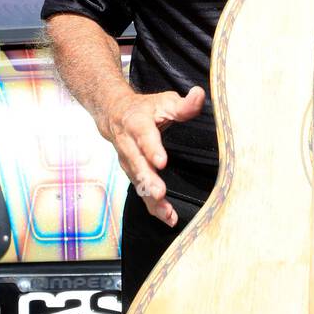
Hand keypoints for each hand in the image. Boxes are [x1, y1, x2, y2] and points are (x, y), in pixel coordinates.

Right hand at [104, 86, 204, 225]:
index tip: (161, 162)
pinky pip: (142, 192)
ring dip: (151, 199)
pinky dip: (154, 207)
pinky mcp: (132, 174)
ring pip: (138, 182)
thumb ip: (183, 105)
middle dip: (148, 179)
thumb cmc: (145, 109)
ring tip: (166, 213)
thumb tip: (199, 95)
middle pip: (137, 164)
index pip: (144, 136)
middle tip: (159, 193)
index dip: (151, 148)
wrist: (113, 114)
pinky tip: (168, 218)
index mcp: (137, 124)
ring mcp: (128, 162)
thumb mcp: (164, 102)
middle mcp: (128, 145)